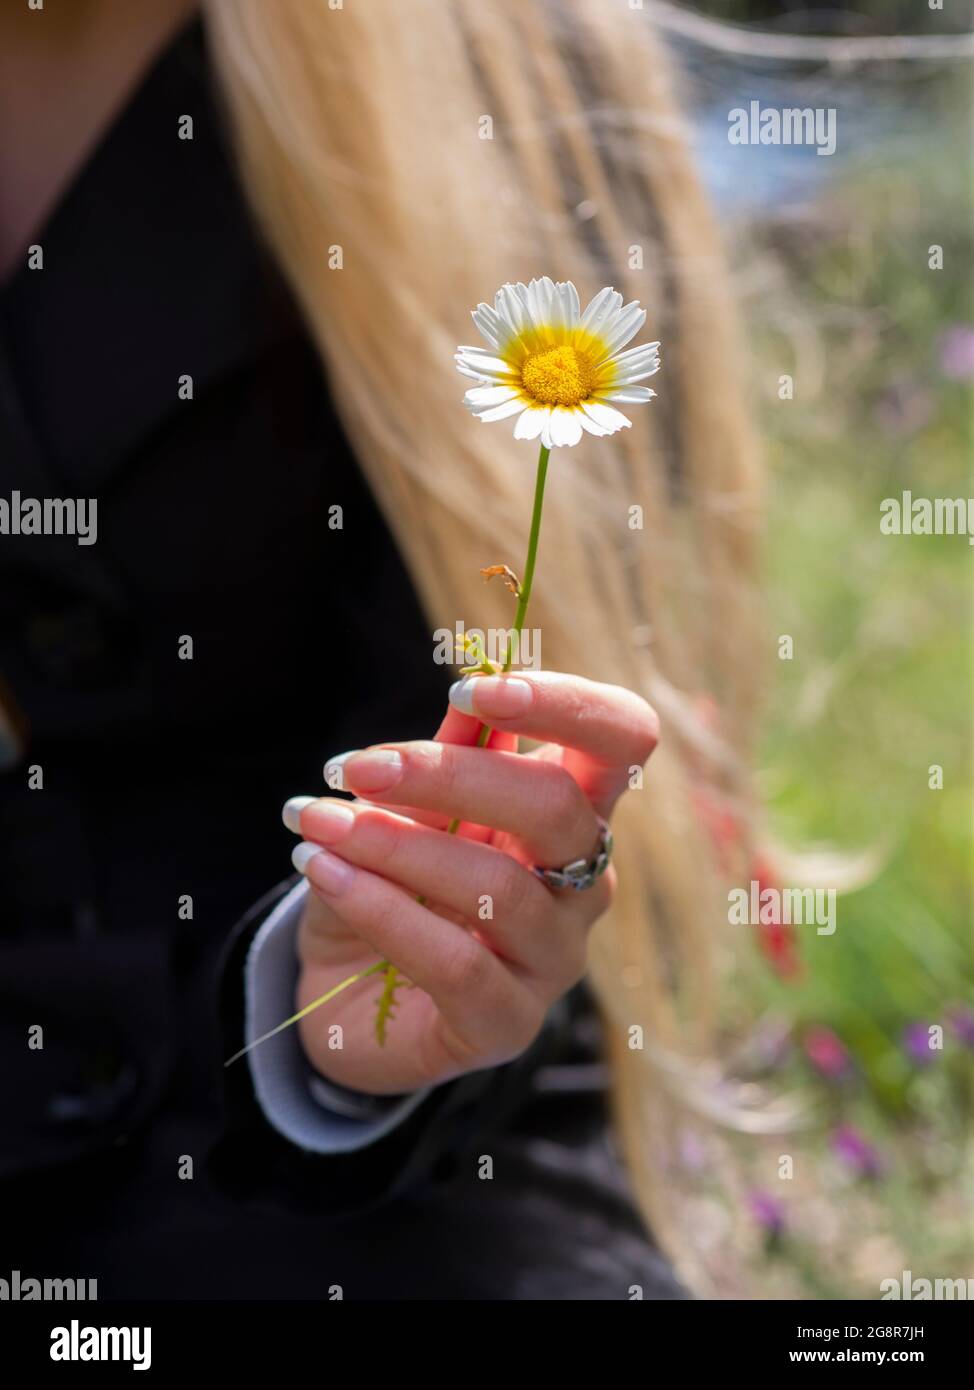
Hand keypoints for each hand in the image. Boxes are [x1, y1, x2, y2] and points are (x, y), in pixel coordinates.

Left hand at [284, 670, 657, 1094]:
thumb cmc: (390, 884)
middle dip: (448, 775)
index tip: (471, 691)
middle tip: (354, 767)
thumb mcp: (408, 809)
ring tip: (316, 822)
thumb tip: (470, 687)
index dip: (564, 704)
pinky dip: (380, 907)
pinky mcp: (509, 1023)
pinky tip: (322, 872)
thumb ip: (443, 757)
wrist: (343, 994)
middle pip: (558, 807)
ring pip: (498, 885)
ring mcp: (555, 958)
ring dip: (393, 844)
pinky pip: (456, 962)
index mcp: (574, 811)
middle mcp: (585, 882)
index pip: (622, 740)